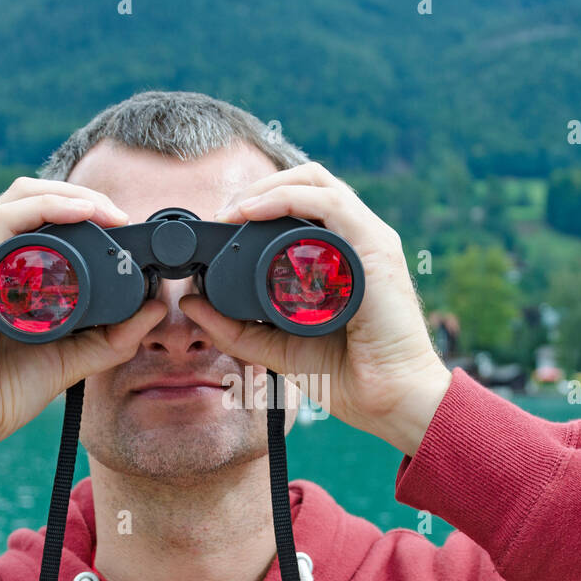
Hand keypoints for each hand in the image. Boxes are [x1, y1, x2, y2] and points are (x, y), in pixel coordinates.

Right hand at [0, 178, 166, 461]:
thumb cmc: (3, 392)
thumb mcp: (73, 359)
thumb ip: (113, 337)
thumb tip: (154, 308)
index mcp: (10, 273)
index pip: (45, 220)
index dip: (86, 212)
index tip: (126, 230)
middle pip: (34, 198)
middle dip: (83, 197)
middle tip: (122, 217)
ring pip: (21, 196)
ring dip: (69, 194)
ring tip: (107, 211)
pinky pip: (6, 219)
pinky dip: (46, 206)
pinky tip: (80, 213)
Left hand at [183, 162, 451, 456]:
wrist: (388, 400)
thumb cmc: (348, 376)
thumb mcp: (276, 347)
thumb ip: (234, 329)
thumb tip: (191, 303)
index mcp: (339, 257)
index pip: (300, 207)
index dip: (259, 204)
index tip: (221, 227)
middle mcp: (355, 241)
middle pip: (306, 182)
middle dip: (258, 188)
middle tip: (223, 214)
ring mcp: (367, 239)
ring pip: (315, 180)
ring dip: (267, 187)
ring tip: (233, 210)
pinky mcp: (375, 246)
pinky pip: (328, 201)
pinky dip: (286, 197)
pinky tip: (254, 211)